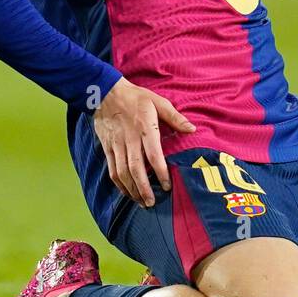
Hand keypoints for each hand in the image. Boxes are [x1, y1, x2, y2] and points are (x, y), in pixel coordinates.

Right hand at [93, 77, 194, 207]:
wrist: (104, 93)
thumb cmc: (135, 97)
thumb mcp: (158, 101)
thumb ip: (175, 117)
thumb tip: (192, 129)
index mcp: (145, 127)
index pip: (153, 154)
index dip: (160, 172)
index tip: (167, 185)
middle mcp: (129, 139)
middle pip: (135, 169)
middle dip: (144, 188)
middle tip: (152, 202)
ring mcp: (116, 145)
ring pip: (122, 172)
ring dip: (131, 190)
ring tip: (141, 202)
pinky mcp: (107, 148)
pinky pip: (112, 169)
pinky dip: (119, 184)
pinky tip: (127, 192)